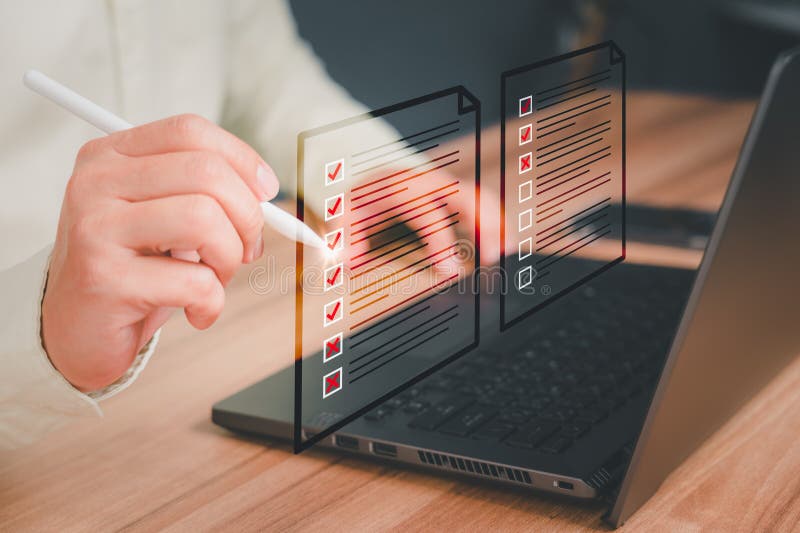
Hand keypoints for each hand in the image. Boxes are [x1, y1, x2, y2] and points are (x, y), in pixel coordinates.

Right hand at [42, 114, 278, 391]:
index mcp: (111, 156)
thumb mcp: (164, 217)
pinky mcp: (104, 278)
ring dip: (229, 259)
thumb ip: (205, 192)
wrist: (75, 333)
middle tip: (246, 250)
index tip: (266, 193)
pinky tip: (197, 312)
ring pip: (204, 220)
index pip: (190, 131)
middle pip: (206, 173)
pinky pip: (194, 281)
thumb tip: (264, 189)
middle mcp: (96, 183)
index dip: (242, 160)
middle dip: (247, 217)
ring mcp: (95, 228)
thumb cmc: (133, 271)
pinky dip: (213, 303)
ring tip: (214, 280)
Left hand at [347, 132, 501, 269]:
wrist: (363, 178)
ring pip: (477, 195)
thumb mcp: (341, 213)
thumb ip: (341, 235)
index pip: (427, 211)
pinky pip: (478, 201)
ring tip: (505, 249)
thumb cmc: (358, 201)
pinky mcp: (450, 193)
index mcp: (399, 188)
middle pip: (464, 194)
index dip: (440, 240)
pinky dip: (493, 219)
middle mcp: (425, 182)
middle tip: (490, 258)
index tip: (449, 269)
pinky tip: (502, 241)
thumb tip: (346, 257)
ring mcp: (441, 185)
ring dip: (495, 221)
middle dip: (483, 225)